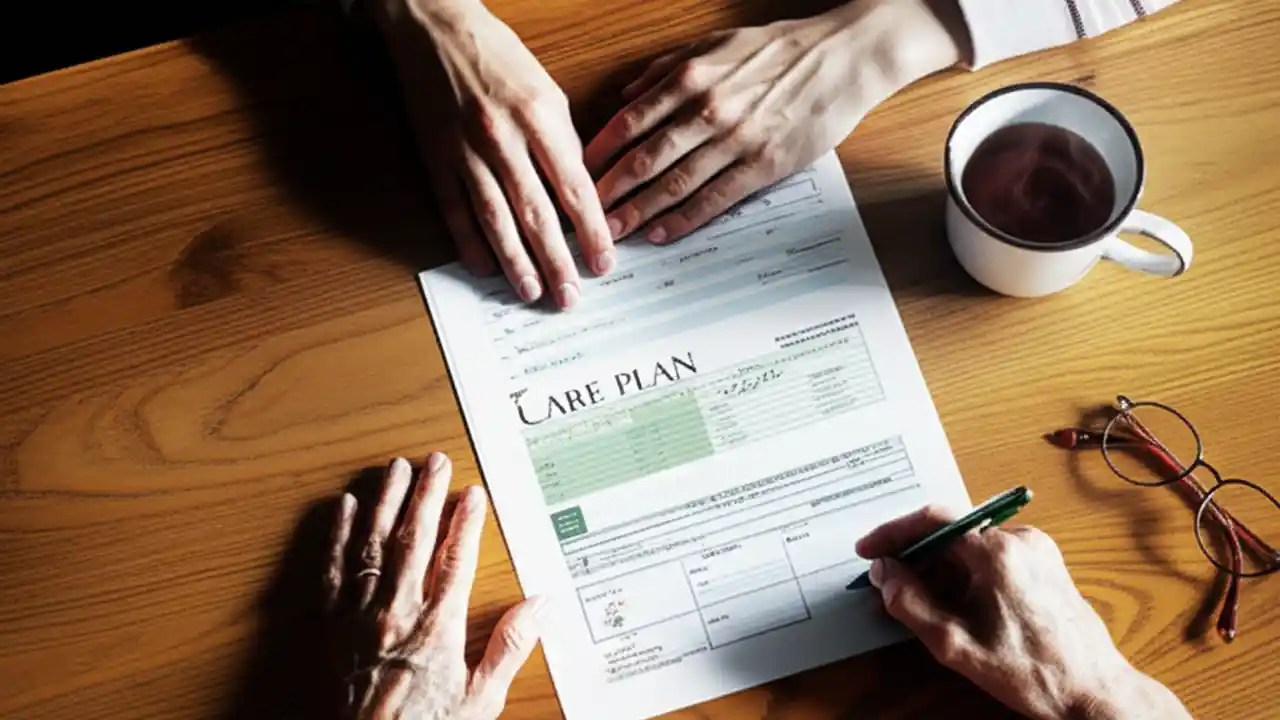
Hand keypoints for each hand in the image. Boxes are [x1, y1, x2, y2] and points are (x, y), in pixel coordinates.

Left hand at [325, 453, 544, 718]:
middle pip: (413, 541)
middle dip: (426, 496)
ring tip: (395, 470)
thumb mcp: (479, 701)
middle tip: (435, 461)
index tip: (473, 493)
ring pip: (372, 545)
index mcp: (436, 629)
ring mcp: (358, 617)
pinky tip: (343, 508)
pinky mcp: (329, 627)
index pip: (456, 561)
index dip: (467, 522)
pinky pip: (331, 571)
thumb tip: (540, 607)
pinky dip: (336, 536)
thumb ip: (508, 649)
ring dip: (385, 503)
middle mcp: (395, 613)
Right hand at [375, 0, 614, 308]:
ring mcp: (465, 150)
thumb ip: (564, 143)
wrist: (435, 26)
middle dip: (557, 261)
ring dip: (515, 262)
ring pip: (495, 218)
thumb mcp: (547, 91)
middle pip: (537, 213)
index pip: (575, 188)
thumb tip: (579, 195)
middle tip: (570, 298)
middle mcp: (503, 136)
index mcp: (540, 117)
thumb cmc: (499, 58)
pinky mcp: (435, 157)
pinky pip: (455, 210)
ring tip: (531, 292)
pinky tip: (485, 269)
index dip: (591, 231)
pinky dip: (469, 243)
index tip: (603, 263)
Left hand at [584, 0, 965, 244]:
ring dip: (638, 212)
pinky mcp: (762, 166)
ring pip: (673, 184)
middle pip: (643, 160)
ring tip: (612, 232)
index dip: (597, 154)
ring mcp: (735, 142)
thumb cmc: (778, 50)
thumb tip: (626, 95)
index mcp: (691, 79)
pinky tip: (660, 233)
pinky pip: (714, 199)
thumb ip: (665, 70)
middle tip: (583, 216)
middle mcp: (707, 111)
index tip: (576, 174)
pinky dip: (683, 219)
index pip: (628, 123)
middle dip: (609, 192)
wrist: (841, 58)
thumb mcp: (714, 45)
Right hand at [856, 506, 1191, 719]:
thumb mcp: (955, 643)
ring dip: (938, 569)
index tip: (869, 551)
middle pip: (950, 533)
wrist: (1092, 692)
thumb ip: (909, 602)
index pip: (932, 520)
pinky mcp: (1045, 564)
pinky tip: (951, 604)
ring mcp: (1037, 550)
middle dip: (914, 558)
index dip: (893, 533)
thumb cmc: (1032, 672)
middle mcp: (1020, 540)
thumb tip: (884, 572)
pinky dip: (965, 574)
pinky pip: (992, 558)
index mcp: (998, 552)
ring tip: (916, 602)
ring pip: (970, 547)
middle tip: (886, 584)